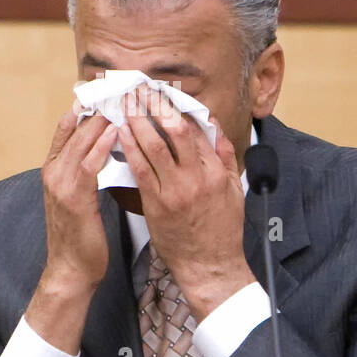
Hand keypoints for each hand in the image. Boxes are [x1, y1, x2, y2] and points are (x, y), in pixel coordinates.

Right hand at [26, 102, 118, 353]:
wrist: (70, 271)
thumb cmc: (82, 237)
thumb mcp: (82, 196)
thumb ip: (89, 170)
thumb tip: (110, 145)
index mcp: (54, 167)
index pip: (69, 124)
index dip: (89, 102)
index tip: (110, 84)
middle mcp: (53, 170)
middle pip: (75, 124)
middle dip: (100, 103)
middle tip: (123, 84)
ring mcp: (60, 183)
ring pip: (81, 139)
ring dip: (104, 117)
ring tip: (125, 98)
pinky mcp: (73, 198)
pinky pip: (88, 164)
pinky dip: (102, 145)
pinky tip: (118, 131)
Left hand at [118, 84, 255, 321]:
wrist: (209, 266)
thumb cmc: (222, 230)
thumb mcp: (234, 191)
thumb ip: (226, 158)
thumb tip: (214, 129)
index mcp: (217, 172)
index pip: (197, 130)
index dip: (179, 107)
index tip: (164, 92)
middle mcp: (197, 178)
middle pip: (175, 131)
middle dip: (156, 107)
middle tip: (141, 89)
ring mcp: (176, 190)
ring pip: (155, 147)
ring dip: (138, 122)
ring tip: (126, 103)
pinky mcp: (157, 204)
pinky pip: (141, 170)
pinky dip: (131, 148)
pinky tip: (121, 133)